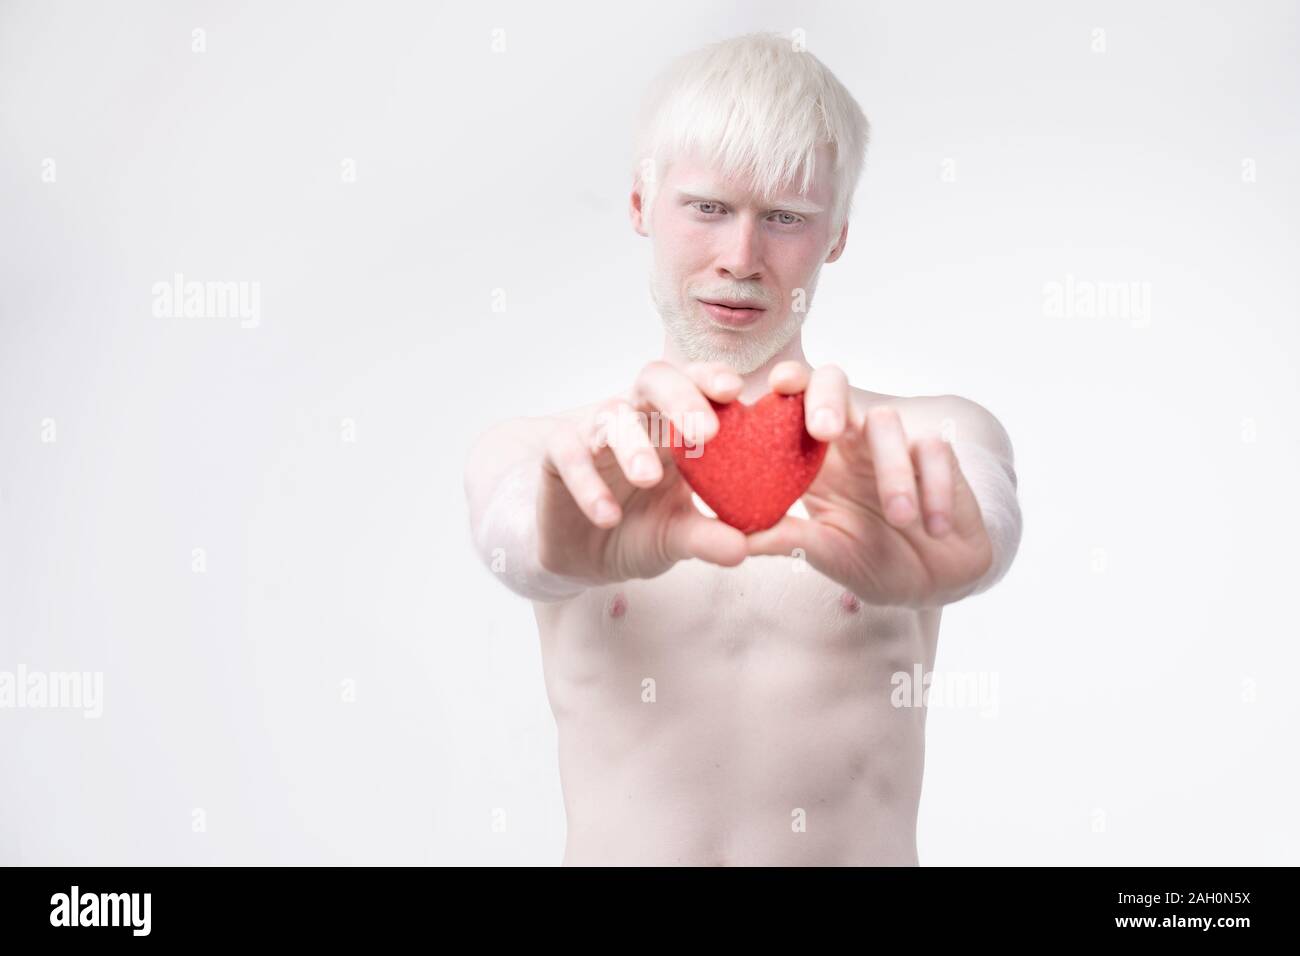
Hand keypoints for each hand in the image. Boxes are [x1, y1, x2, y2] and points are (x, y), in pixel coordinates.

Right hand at [536, 360, 748, 584]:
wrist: (580, 554)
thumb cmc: (637, 529)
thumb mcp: (678, 538)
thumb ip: (709, 537)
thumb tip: (746, 549)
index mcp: (674, 425)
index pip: (697, 385)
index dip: (715, 380)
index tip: (740, 391)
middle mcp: (636, 417)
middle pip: (655, 378)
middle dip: (681, 397)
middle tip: (706, 429)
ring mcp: (593, 431)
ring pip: (611, 413)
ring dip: (632, 443)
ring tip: (649, 479)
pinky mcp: (557, 455)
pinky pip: (569, 454)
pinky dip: (588, 482)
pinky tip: (608, 515)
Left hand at [744, 362, 993, 608]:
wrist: (931, 583)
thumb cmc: (871, 561)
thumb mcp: (827, 554)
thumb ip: (790, 541)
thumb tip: (737, 541)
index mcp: (813, 456)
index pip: (791, 403)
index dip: (784, 385)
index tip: (775, 386)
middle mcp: (848, 440)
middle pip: (833, 383)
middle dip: (827, 397)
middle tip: (826, 430)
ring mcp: (893, 443)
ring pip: (886, 421)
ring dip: (892, 470)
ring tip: (899, 518)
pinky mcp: (937, 455)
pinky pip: (935, 450)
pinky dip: (935, 489)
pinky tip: (935, 527)